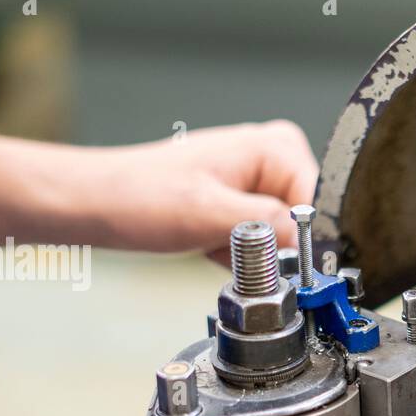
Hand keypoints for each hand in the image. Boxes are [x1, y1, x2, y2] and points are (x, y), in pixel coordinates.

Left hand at [0, 93, 319, 256]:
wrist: (93, 205)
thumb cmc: (136, 196)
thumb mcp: (210, 216)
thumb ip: (270, 230)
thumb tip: (309, 250)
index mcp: (275, 146)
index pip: (323, 204)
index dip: (310, 243)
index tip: (292, 270)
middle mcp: (273, 158)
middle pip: (309, 224)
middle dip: (280, 251)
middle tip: (234, 252)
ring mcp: (258, 184)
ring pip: (288, 240)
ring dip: (259, 258)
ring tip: (213, 246)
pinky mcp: (242, 208)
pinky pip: (265, 245)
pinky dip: (244, 259)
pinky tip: (211, 251)